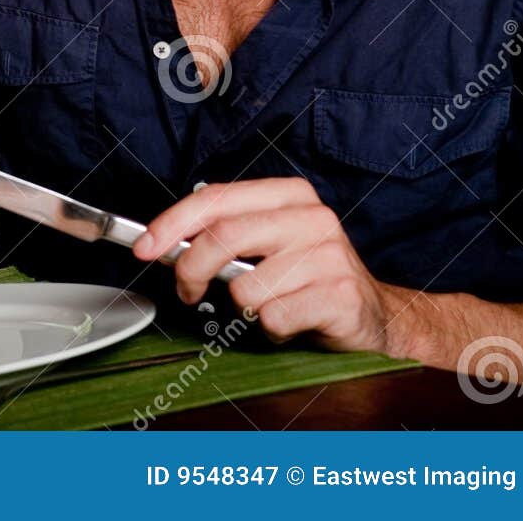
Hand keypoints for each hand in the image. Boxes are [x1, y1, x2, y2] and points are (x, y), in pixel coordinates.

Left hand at [134, 177, 393, 352]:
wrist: (377, 318)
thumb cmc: (309, 280)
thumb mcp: (268, 243)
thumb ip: (223, 234)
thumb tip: (162, 242)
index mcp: (288, 195)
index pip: (215, 199)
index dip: (172, 223)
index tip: (144, 247)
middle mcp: (312, 218)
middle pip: (223, 237)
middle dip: (190, 269)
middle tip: (187, 290)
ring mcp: (330, 256)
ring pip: (245, 285)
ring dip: (242, 307)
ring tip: (268, 306)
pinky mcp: (340, 295)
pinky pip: (272, 315)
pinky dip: (269, 328)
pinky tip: (291, 322)